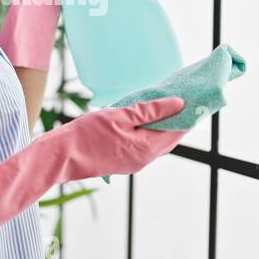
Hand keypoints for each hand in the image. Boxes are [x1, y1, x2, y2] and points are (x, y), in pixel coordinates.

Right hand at [0, 96, 187, 237]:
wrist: (58, 158)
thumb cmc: (85, 135)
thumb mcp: (119, 115)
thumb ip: (150, 110)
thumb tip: (178, 104)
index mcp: (147, 149)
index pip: (179, 130)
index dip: (191, 114)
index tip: (200, 96)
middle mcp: (144, 159)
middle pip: (171, 137)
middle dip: (181, 119)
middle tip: (189, 96)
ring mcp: (133, 162)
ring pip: (158, 141)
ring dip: (166, 124)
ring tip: (172, 103)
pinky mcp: (122, 160)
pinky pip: (145, 144)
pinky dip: (152, 130)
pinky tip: (148, 117)